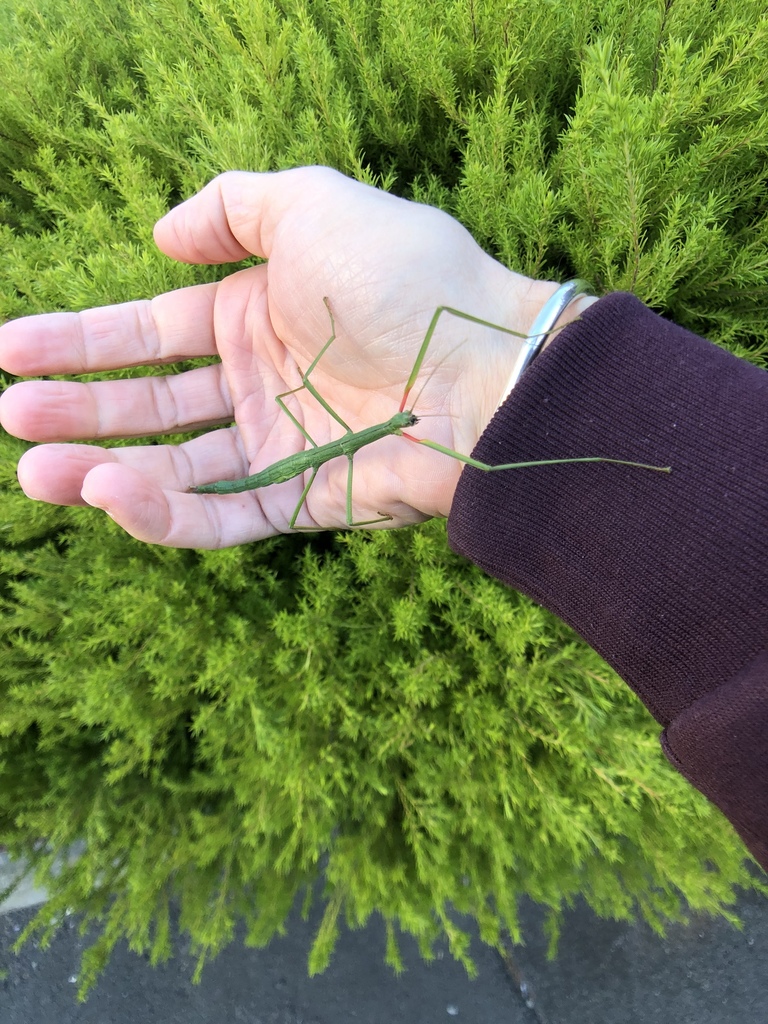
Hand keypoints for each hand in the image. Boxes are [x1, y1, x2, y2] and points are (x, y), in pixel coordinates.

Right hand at [0, 167, 554, 547]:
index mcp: (259, 312)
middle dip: (78, 410)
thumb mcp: (313, 204)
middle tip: (13, 419)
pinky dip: (163, 512)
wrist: (485, 367)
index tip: (10, 349)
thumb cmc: (404, 278)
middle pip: (151, 403)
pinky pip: (222, 514)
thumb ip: (233, 207)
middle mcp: (263, 380)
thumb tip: (162, 234)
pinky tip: (108, 493)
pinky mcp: (305, 501)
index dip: (80, 340)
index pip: (151, 331)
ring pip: (175, 468)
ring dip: (101, 470)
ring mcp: (282, 445)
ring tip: (35, 472)